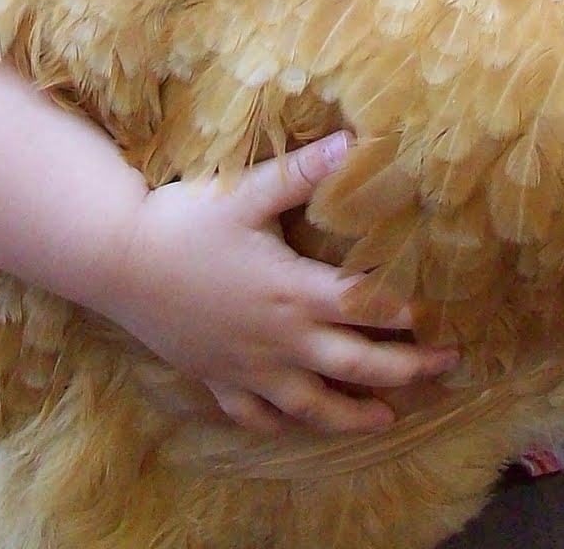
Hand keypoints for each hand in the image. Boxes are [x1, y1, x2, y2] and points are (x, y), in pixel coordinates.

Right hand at [97, 132, 458, 435]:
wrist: (116, 260)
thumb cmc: (184, 221)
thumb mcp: (246, 190)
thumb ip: (303, 172)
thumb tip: (355, 142)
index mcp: (292, 290)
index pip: (366, 306)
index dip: (408, 313)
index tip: (443, 314)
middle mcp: (279, 338)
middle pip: (356, 365)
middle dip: (407, 370)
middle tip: (447, 367)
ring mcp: (248, 366)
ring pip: (313, 405)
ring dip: (355, 414)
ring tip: (389, 417)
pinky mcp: (217, 378)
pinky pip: (255, 414)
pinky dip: (281, 422)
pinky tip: (296, 422)